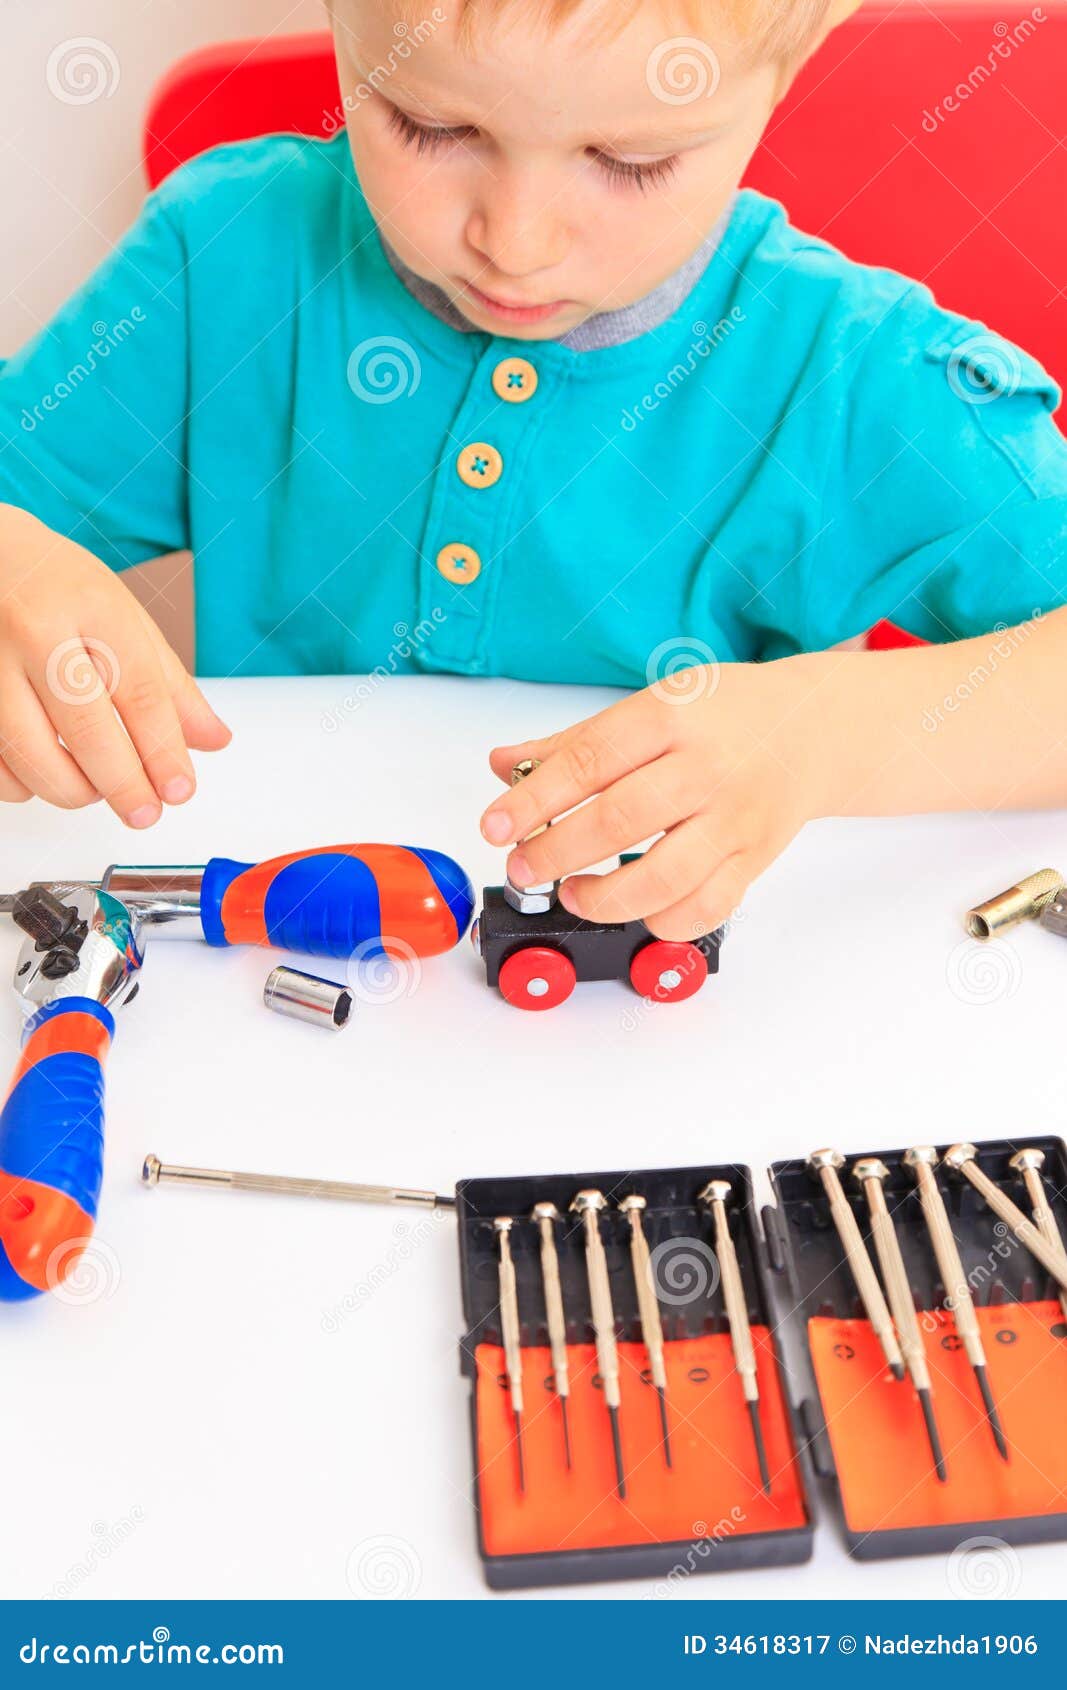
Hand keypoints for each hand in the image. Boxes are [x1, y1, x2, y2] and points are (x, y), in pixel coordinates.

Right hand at [0, 505, 229, 822]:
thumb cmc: (55, 584)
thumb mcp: (123, 615)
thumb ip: (168, 682)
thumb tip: (213, 739)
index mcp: (92, 606)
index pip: (141, 695)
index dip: (164, 754)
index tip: (180, 790)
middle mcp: (35, 630)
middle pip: (87, 731)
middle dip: (124, 786)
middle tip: (144, 812)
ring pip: (32, 756)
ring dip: (73, 790)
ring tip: (96, 788)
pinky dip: (24, 785)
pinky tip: (46, 774)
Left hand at [480, 655, 835, 939]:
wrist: (813, 730)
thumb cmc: (725, 717)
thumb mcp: (651, 705)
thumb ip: (574, 742)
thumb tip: (504, 766)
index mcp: (670, 718)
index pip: (588, 761)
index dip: (533, 799)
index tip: (494, 826)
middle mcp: (706, 768)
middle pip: (619, 820)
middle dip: (556, 853)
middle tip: (523, 867)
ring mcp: (735, 819)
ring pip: (664, 878)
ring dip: (604, 898)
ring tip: (573, 892)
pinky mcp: (755, 860)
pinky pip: (705, 908)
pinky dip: (661, 920)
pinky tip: (635, 907)